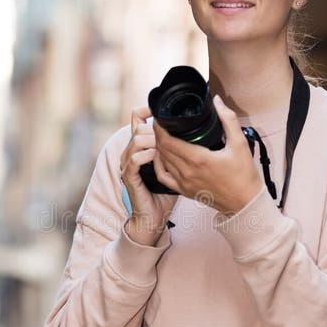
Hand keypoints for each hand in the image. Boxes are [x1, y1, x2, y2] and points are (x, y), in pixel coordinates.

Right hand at [120, 106, 177, 244]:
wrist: (153, 217)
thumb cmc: (164, 193)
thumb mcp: (174, 166)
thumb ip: (179, 149)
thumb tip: (198, 132)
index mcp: (140, 147)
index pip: (137, 119)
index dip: (146, 111)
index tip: (162, 109)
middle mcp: (131, 152)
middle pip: (138, 127)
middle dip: (155, 127)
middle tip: (172, 132)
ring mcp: (128, 164)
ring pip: (136, 140)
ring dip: (152, 140)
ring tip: (167, 144)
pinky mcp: (129, 176)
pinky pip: (135, 159)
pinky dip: (147, 155)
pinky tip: (158, 156)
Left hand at [152, 95, 262, 214]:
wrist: (245, 203)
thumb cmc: (244, 176)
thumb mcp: (240, 143)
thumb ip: (228, 119)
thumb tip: (217, 101)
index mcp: (198, 159)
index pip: (167, 140)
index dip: (159, 127)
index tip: (160, 117)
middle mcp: (187, 172)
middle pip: (162, 149)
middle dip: (158, 134)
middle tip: (162, 123)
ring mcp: (184, 183)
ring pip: (162, 161)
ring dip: (159, 148)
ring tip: (163, 136)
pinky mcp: (185, 191)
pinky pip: (164, 177)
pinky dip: (159, 165)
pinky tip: (162, 157)